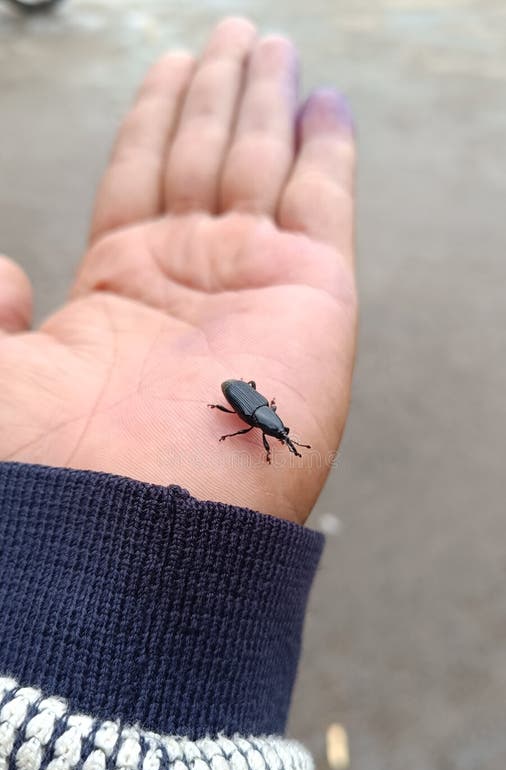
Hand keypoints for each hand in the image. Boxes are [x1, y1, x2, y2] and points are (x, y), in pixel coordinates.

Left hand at [0, 17, 355, 523]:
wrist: (135, 526)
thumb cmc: (54, 463)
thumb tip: (6, 274)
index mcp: (119, 288)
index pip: (141, 174)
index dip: (155, 117)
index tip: (170, 66)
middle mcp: (190, 279)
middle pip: (203, 155)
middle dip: (217, 94)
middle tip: (234, 37)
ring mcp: (254, 282)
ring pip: (262, 163)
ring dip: (267, 101)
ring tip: (270, 48)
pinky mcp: (314, 293)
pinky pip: (325, 200)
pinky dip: (327, 150)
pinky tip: (324, 106)